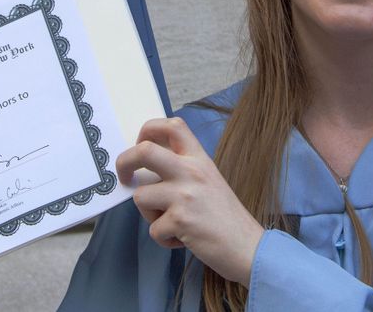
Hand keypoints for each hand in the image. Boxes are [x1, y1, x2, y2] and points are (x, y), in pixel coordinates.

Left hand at [116, 117, 264, 285]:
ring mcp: (185, 195)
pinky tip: (183, 239)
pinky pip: (153, 229)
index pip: (172, 125)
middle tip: (124, 176)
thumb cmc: (226, 217)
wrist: (248, 247)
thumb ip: (183, 170)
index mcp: (199, 159)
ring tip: (172, 222)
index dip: (149, 129)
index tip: (140, 144)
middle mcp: (191, 171)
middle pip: (144, 151)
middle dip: (124, 162)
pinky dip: (164, 239)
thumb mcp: (208, 180)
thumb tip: (147, 168)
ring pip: (140, 196)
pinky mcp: (180, 220)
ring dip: (150, 214)